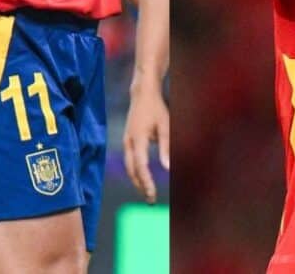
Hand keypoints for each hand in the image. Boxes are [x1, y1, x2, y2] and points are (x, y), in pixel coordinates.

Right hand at [123, 80, 168, 203]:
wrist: (142, 94)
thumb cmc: (156, 110)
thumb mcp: (165, 127)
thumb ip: (166, 148)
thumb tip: (167, 168)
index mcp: (138, 139)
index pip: (141, 166)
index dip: (146, 182)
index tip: (152, 195)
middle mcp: (129, 142)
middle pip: (132, 170)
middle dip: (140, 185)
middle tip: (151, 200)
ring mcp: (126, 141)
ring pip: (129, 166)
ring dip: (137, 180)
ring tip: (147, 192)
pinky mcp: (127, 140)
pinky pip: (130, 160)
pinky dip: (135, 172)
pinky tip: (143, 178)